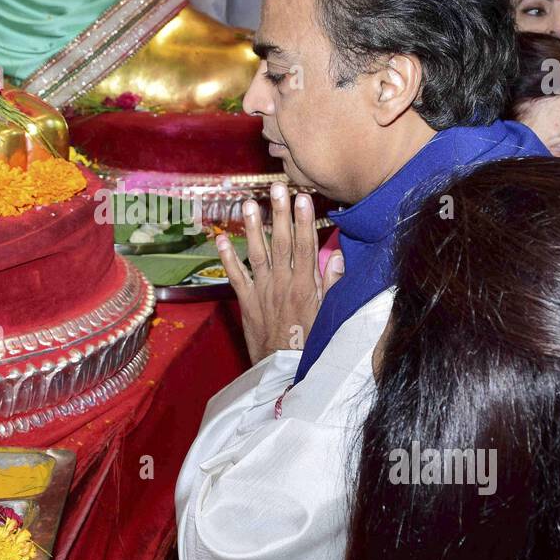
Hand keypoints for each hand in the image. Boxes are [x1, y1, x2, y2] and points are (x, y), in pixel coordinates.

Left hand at [216, 183, 343, 363]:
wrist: (286, 372)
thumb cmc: (311, 343)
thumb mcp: (330, 314)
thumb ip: (332, 283)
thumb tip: (338, 255)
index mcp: (307, 286)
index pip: (306, 245)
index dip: (304, 220)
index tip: (302, 197)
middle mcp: (284, 284)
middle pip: (283, 242)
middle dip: (280, 213)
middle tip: (277, 187)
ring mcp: (263, 292)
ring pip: (258, 253)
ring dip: (254, 228)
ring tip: (249, 204)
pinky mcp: (247, 303)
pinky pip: (236, 277)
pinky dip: (228, 258)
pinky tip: (221, 239)